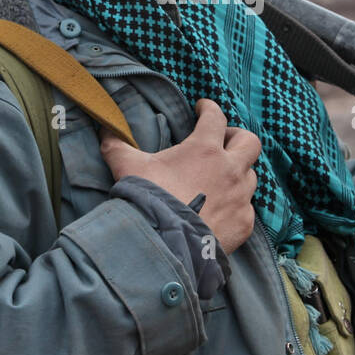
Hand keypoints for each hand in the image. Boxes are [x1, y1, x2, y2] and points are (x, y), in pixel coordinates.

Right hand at [99, 98, 260, 254]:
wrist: (164, 246)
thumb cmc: (148, 201)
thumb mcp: (127, 168)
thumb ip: (116, 145)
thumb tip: (104, 128)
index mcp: (204, 149)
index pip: (215, 116)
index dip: (209, 108)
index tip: (202, 108)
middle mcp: (229, 169)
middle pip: (249, 142)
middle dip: (237, 138)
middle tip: (222, 142)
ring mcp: (240, 197)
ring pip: (251, 176)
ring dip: (238, 173)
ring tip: (221, 179)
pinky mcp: (244, 223)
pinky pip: (247, 208)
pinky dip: (237, 206)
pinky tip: (223, 210)